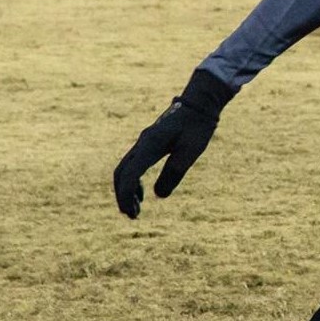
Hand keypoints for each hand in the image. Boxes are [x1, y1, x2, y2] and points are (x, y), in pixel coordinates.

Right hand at [113, 72, 233, 215]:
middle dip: (122, 196)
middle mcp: (142, 143)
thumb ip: (174, 173)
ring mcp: (143, 142)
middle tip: (132, 216)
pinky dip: (133, 181)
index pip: (130, 174)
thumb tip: (158, 195)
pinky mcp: (148, 144)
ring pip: (125, 169)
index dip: (126, 196)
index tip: (132, 213)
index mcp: (151, 145)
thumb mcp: (190, 152)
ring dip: (126, 190)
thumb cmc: (197, 127)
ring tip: (136, 210)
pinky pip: (133, 164)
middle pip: (121, 173)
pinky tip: (143, 193)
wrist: (198, 104)